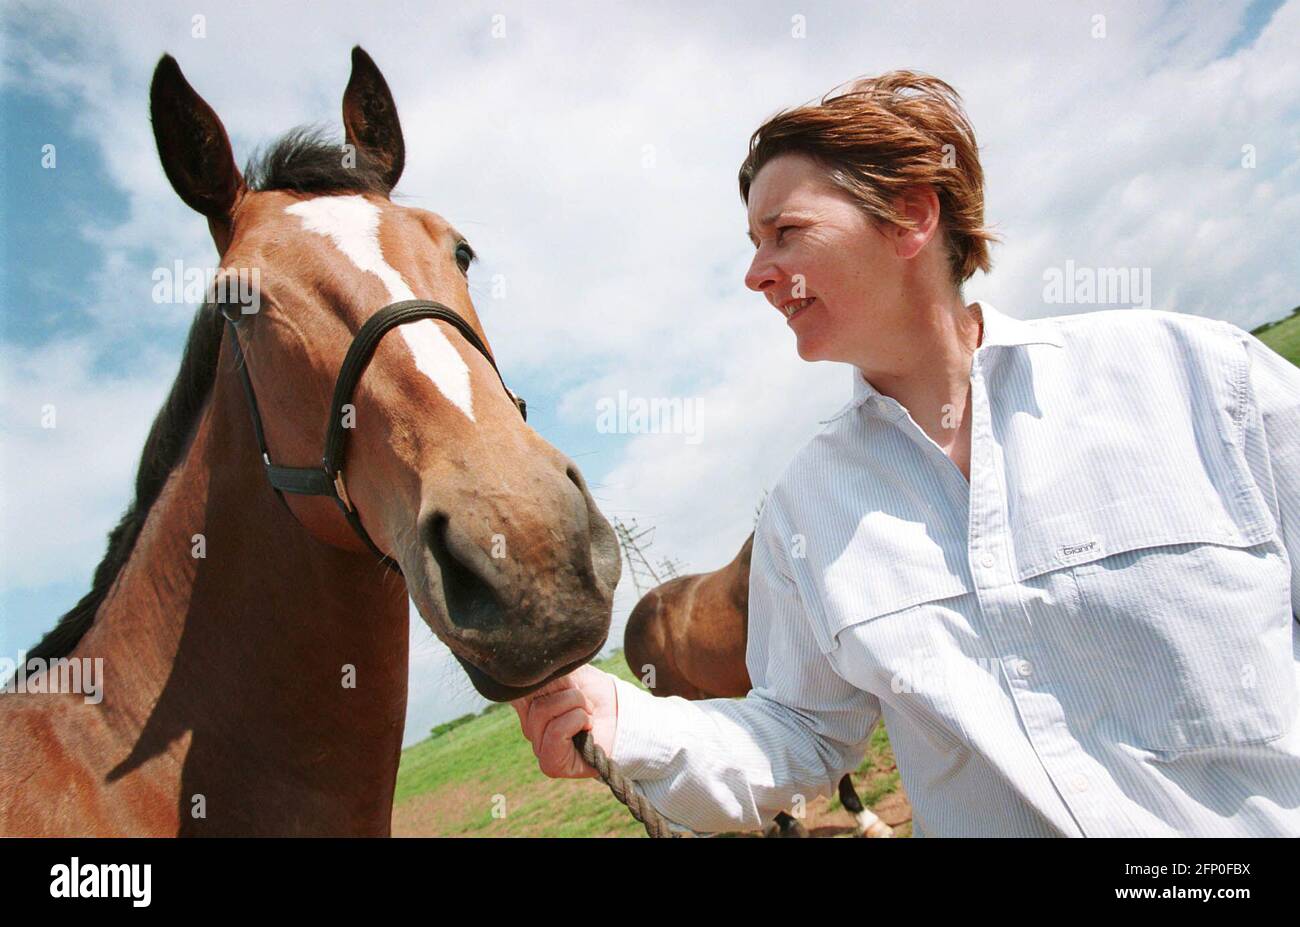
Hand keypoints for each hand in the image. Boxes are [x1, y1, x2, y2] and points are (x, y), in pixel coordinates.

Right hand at [511, 664, 617, 778]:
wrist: (625, 716)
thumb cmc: (598, 694)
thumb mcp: (572, 672)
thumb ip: (549, 669)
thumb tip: (532, 666)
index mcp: (529, 705)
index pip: (517, 688)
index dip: (542, 677)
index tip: (569, 680)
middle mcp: (529, 727)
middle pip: (532, 696)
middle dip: (568, 692)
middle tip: (584, 702)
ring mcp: (538, 747)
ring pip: (543, 711)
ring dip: (577, 705)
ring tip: (588, 714)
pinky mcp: (551, 764)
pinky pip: (555, 732)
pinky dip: (577, 721)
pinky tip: (588, 728)